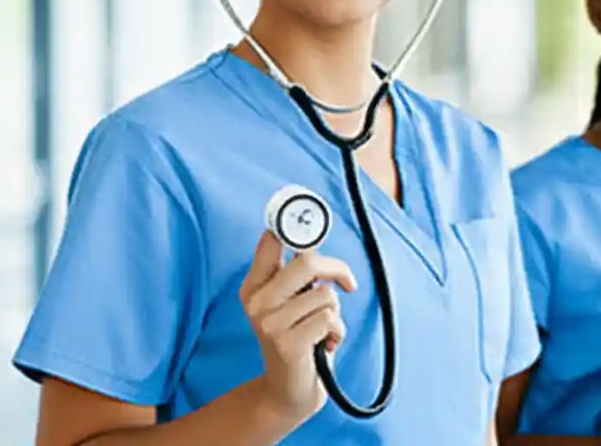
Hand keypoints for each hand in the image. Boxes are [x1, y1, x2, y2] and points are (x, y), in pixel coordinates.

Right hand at [239, 231, 356, 423]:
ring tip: (322, 328)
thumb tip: (311, 237)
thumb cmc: (297, 339)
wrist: (288, 390)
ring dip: (335, 311)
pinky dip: (337, 331)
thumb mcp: (291, 303)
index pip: (270, 243)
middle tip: (346, 284)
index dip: (291, 223)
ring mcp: (269, 324)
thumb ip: (296, 273)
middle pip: (307, 262)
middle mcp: (256, 303)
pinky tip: (324, 344)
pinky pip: (330, 319)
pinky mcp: (287, 344)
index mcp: (254, 287)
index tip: (309, 209)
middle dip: (336, 270)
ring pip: (324, 294)